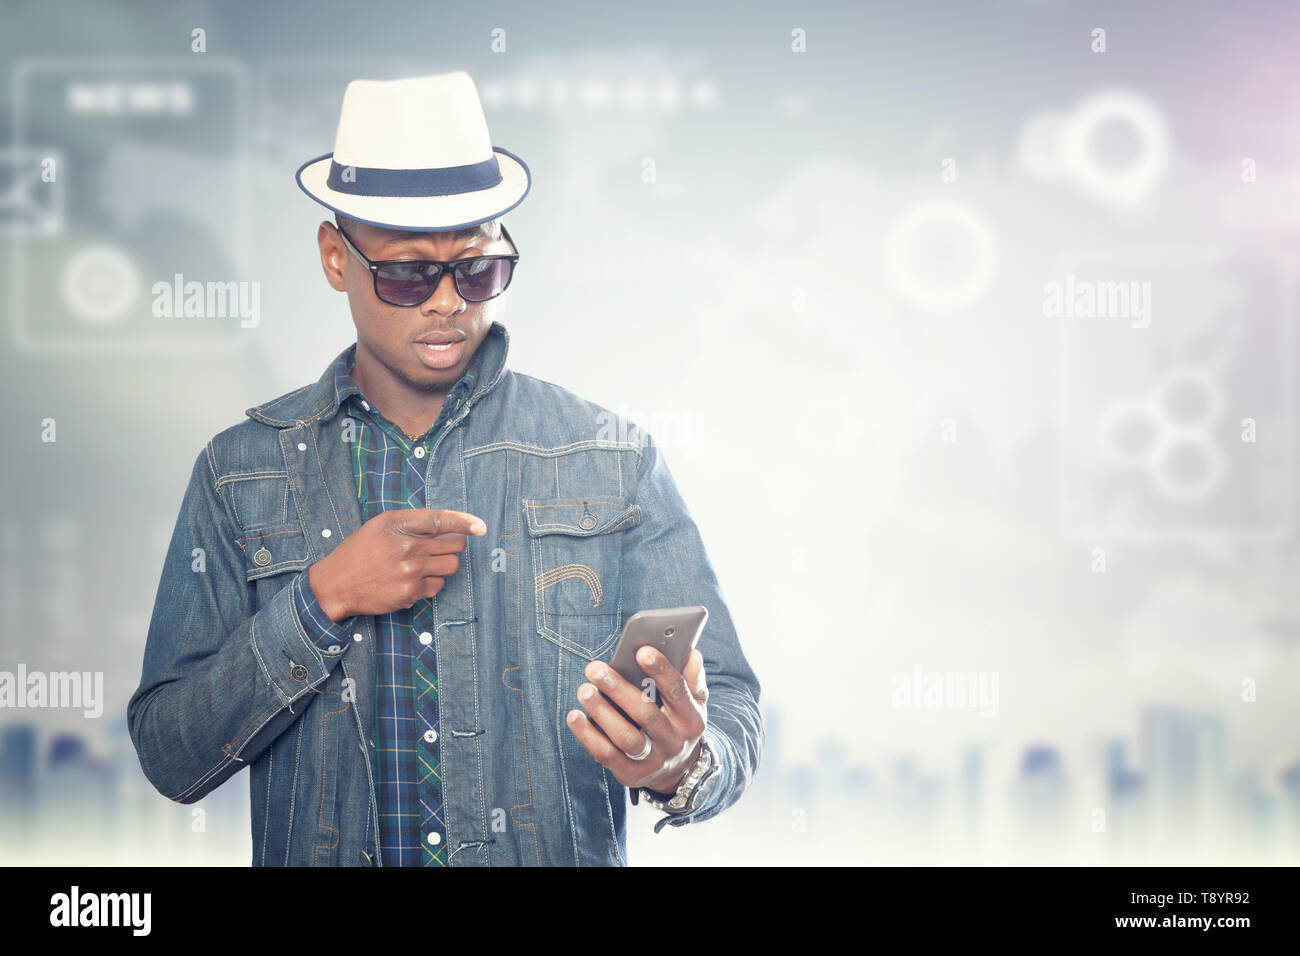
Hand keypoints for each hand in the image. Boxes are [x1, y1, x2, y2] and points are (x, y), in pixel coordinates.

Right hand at [307, 508, 485, 620]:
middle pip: (456, 545)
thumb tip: (448, 524)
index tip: (480, 527)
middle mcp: (408, 547)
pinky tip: (413, 579)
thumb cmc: (360, 551)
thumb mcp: (381, 525)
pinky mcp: (411, 593)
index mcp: (399, 525)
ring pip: (452, 566)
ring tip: (424, 564)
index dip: (465, 522)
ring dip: (444, 564)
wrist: (336, 585)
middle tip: (439, 546)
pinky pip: (438, 586)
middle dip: (454, 544)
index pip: (441, 519)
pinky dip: (432, 583)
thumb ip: (413, 521)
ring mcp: (411, 572)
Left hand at [566, 647, 708, 794]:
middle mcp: (674, 742)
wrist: (678, 770)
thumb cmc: (679, 723)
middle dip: (618, 689)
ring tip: (584, 690)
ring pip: (625, 737)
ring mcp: (653, 761)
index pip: (677, 692)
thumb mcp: (694, 702)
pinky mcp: (631, 774)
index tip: (642, 651)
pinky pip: (606, 755)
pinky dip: (588, 736)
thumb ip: (692, 678)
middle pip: (646, 714)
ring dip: (602, 712)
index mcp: (691, 719)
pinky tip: (574, 716)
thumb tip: (691, 654)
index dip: (661, 671)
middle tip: (595, 669)